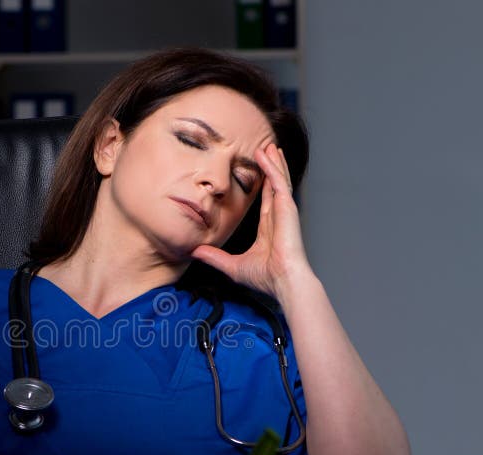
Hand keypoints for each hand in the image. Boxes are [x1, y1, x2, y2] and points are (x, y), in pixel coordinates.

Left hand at [191, 143, 310, 299]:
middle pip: (273, 184)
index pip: (264, 199)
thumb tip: (195, 252)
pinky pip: (278, 181)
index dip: (262, 183)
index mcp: (268, 226)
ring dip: (273, 161)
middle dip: (270, 166)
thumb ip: (214, 257)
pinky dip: (273, 166)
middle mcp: (277, 215)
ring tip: (269, 145)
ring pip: (278, 179)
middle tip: (266, 149)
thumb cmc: (264, 277)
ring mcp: (283, 210)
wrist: (282, 281)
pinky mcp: (287, 207)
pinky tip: (268, 153)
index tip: (257, 172)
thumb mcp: (232, 265)